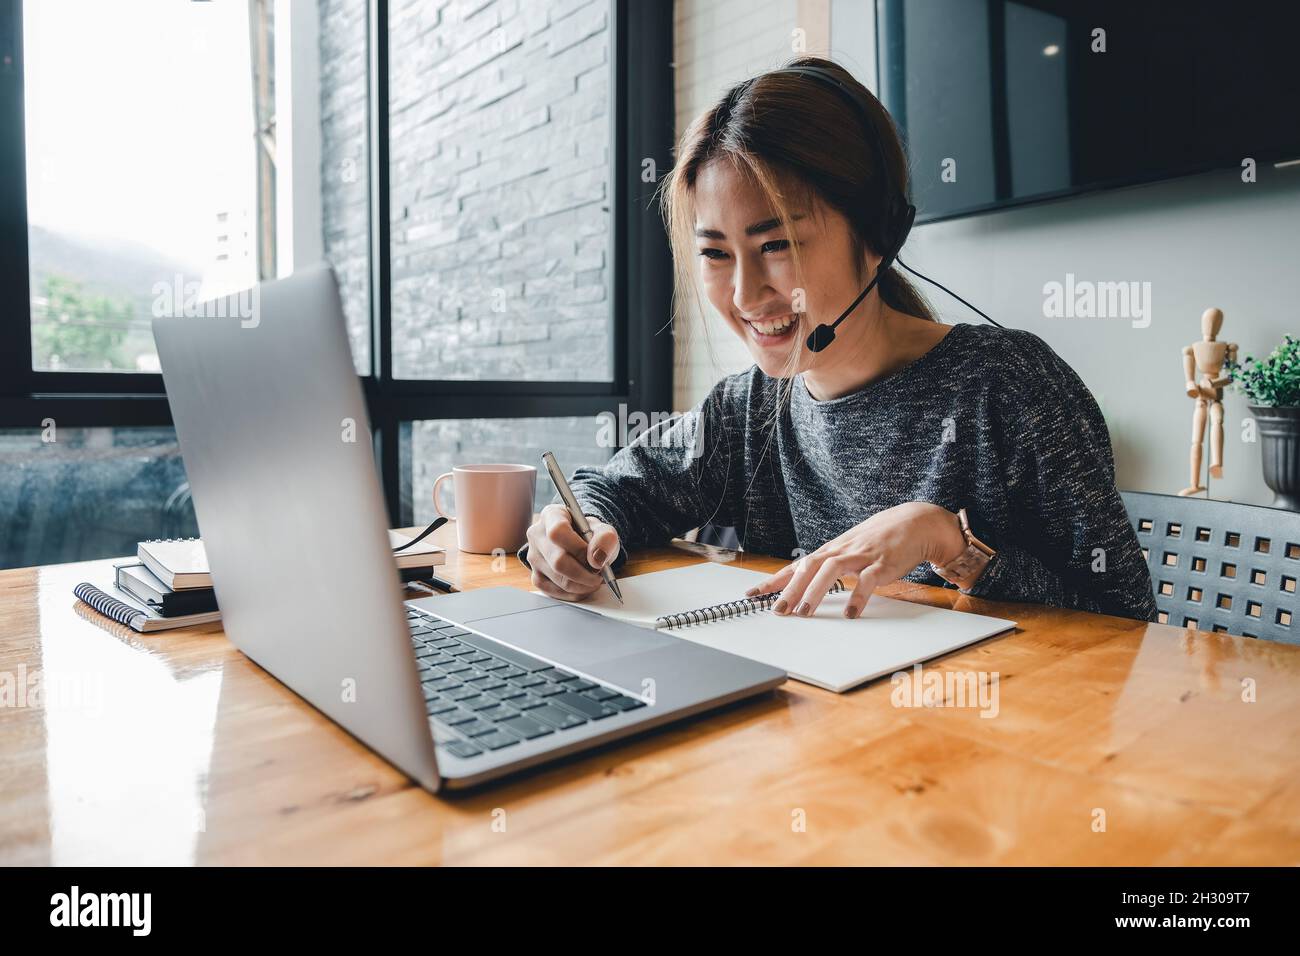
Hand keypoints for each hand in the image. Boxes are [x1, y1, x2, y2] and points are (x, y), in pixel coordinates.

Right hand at [525, 503, 620, 601]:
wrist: (582, 544)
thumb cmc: (590, 535)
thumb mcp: (604, 530)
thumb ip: (605, 539)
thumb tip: (596, 559)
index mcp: (552, 515)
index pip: (558, 531)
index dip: (579, 549)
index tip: (594, 558)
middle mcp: (537, 535)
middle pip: (558, 561)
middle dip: (584, 573)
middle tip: (599, 575)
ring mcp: (534, 557)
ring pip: (557, 579)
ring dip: (582, 585)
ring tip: (594, 580)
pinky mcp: (536, 576)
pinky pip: (554, 592)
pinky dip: (573, 594)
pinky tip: (583, 587)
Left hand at [747, 501, 966, 618]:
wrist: (915, 522)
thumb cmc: (878, 539)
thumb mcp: (849, 550)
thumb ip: (830, 565)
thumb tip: (804, 583)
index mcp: (831, 550)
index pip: (797, 565)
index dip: (774, 580)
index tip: (752, 594)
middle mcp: (842, 550)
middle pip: (809, 566)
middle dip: (790, 589)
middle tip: (777, 611)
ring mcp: (862, 555)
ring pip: (832, 569)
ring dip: (816, 591)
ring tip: (805, 612)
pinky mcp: (883, 563)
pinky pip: (868, 580)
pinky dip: (858, 596)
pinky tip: (849, 614)